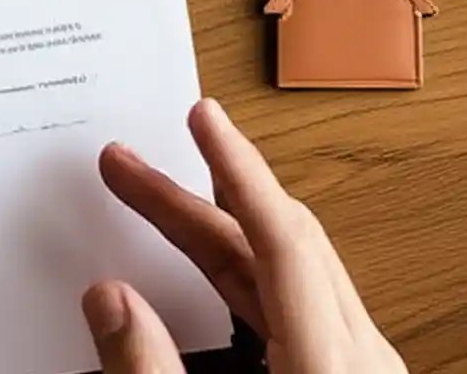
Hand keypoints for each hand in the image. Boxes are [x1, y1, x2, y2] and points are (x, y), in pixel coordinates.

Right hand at [82, 99, 407, 372]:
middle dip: (198, 192)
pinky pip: (293, 295)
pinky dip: (242, 263)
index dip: (237, 168)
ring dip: (215, 226)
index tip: (204, 117)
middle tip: (130, 166)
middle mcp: (357, 354)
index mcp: (329, 362)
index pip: (281, 238)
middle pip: (277, 242)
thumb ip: (150, 366)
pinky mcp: (343, 371)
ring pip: (286, 267)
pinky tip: (207, 259)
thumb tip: (109, 299)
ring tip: (155, 200)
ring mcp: (357, 362)